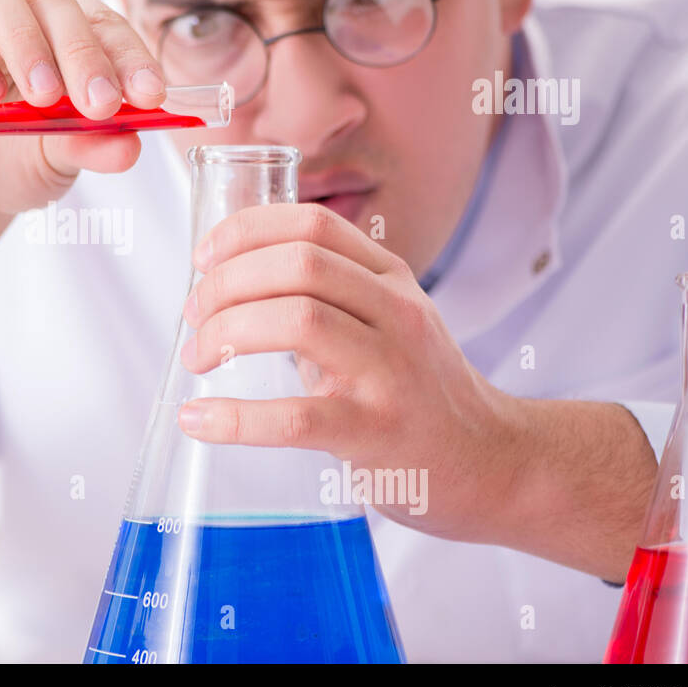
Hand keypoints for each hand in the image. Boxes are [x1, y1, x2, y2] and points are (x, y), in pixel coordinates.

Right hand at [0, 0, 165, 355]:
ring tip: (43, 98)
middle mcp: (17, 11)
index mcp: (64, 30)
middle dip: (82, 52)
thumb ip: (91, 146)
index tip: (151, 95)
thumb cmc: (12, 162)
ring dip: (24, 41)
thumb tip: (129, 146)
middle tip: (100, 104)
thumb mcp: (61, 162)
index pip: (104, 24)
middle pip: (53, 0)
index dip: (130, 56)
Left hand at [176, 202, 522, 543]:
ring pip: (297, 321)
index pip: (312, 224)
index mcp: (391, 278)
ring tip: (198, 357)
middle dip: (227, 282)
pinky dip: (234, 417)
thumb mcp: (387, 323)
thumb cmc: (421, 392)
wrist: (492, 462)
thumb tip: (231, 284)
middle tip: (195, 313)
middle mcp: (396, 314)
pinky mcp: (376, 432)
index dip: (246, 230)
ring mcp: (390, 372)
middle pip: (298, 265)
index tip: (204, 256)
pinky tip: (199, 418)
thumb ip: (327, 297)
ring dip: (227, 332)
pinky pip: (294, 417)